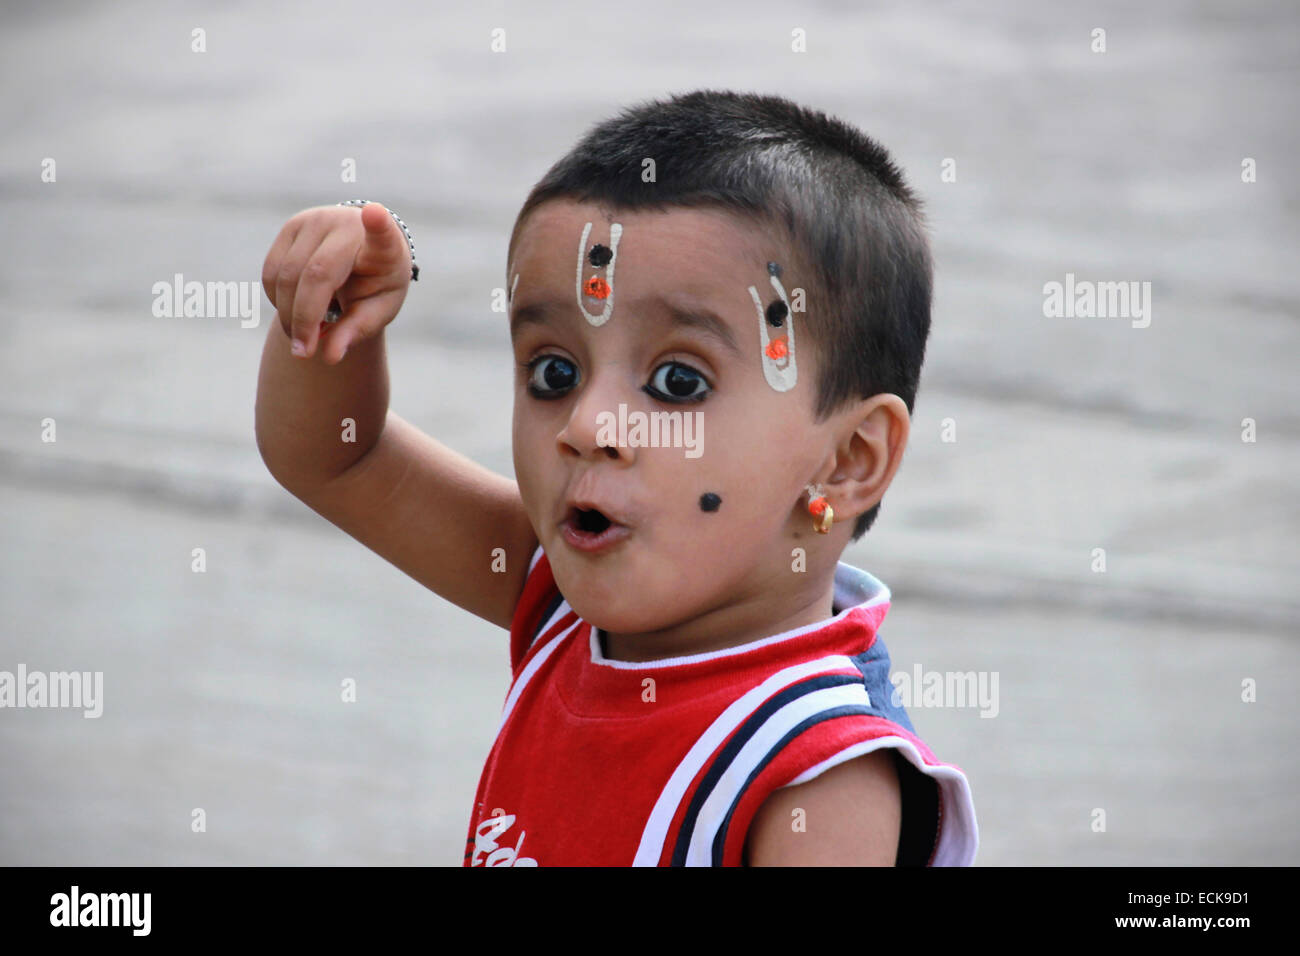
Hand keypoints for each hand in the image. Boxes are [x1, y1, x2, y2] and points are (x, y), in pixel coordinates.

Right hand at [261, 202, 413, 363]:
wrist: (361, 254)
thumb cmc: (376, 285)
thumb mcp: (377, 311)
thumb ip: (356, 331)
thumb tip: (330, 357)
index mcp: (383, 246)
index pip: (382, 232)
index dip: (379, 224)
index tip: (376, 214)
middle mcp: (347, 225)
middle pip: (314, 275)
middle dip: (303, 318)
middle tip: (303, 352)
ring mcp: (315, 220)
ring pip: (285, 275)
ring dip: (287, 313)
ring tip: (301, 336)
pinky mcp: (291, 226)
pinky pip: (271, 271)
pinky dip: (277, 299)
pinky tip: (295, 309)